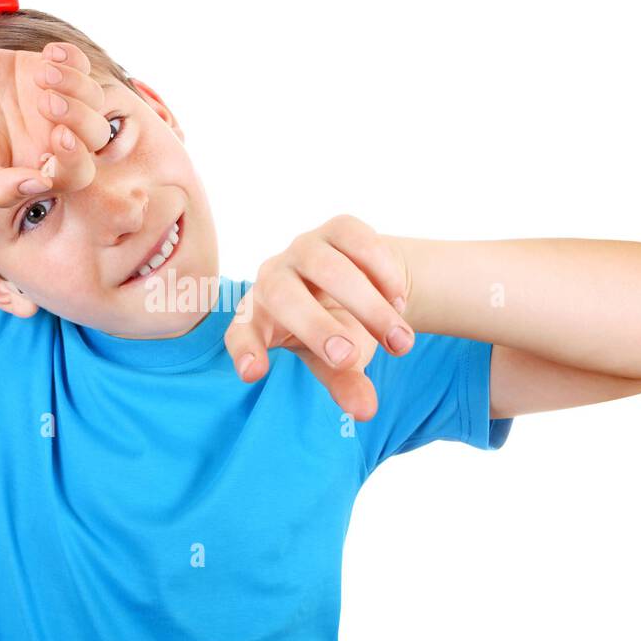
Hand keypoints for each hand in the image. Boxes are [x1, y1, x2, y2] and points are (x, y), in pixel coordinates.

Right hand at [0, 40, 109, 207]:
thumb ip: (0, 189)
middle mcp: (52, 140)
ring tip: (43, 75)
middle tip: (45, 101)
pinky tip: (48, 56)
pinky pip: (78, 64)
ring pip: (93, 97)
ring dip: (76, 84)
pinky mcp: (42, 70)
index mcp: (39, 171)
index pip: (78, 173)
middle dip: (81, 116)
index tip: (57, 136)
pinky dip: (73, 58)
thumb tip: (43, 185)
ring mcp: (52, 104)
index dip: (77, 157)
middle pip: (96, 135)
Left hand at [223, 215, 414, 421]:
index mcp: (259, 317)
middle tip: (349, 358)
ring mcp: (304, 249)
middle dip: (316, 328)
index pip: (240, 333)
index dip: (244, 351)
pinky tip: (399, 302)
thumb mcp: (338, 363)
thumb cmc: (337, 330)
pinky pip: (358, 242)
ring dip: (369, 308)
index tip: (254, 373)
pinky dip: (383, 274)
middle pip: (283, 296)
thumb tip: (366, 411)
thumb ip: (345, 384)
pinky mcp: (337, 228)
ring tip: (401, 344)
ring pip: (328, 269)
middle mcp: (274, 278)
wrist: (364, 283)